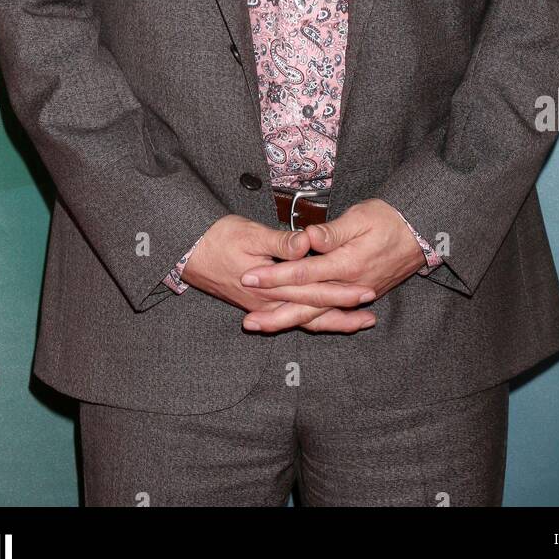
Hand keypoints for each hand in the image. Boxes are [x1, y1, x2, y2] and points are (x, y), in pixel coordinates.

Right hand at [181, 214, 378, 332]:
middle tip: (371, 316)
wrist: (187, 252)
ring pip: (303, 320)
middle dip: (343, 315)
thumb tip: (308, 244)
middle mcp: (268, 303)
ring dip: (331, 322)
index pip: (313, 291)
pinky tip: (324, 318)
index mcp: (269, 287)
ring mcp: (263, 307)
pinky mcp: (258, 304)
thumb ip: (280, 242)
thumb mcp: (249, 234)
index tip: (366, 291)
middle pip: (312, 312)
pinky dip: (311, 319)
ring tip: (357, 324)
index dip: (341, 292)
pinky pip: (291, 317)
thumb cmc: (218, 238)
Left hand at [238, 199, 425, 330]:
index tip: (250, 276)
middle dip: (274, 312)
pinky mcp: (359, 297)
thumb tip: (307, 237)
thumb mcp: (360, 217)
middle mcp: (350, 286)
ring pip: (317, 315)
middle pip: (306, 304)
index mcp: (347, 264)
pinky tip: (295, 326)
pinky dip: (313, 323)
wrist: (419, 232)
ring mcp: (355, 295)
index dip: (275, 276)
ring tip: (262, 326)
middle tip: (247, 320)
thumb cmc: (388, 219)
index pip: (303, 273)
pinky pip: (331, 315)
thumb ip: (332, 232)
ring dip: (288, 322)